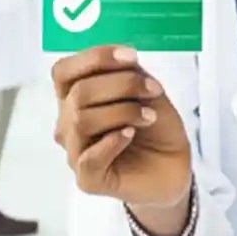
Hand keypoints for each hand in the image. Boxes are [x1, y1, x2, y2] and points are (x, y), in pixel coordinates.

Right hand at [52, 46, 192, 221]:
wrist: (173, 163)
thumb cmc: (154, 124)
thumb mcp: (145, 89)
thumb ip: (129, 72)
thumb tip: (122, 58)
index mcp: (75, 97)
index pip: (63, 71)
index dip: (95, 58)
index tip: (132, 56)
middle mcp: (68, 124)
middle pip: (78, 93)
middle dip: (122, 84)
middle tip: (154, 90)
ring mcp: (75, 153)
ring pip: (81, 122)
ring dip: (122, 111)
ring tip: (148, 116)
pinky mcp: (88, 180)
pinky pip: (89, 159)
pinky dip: (113, 141)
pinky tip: (131, 134)